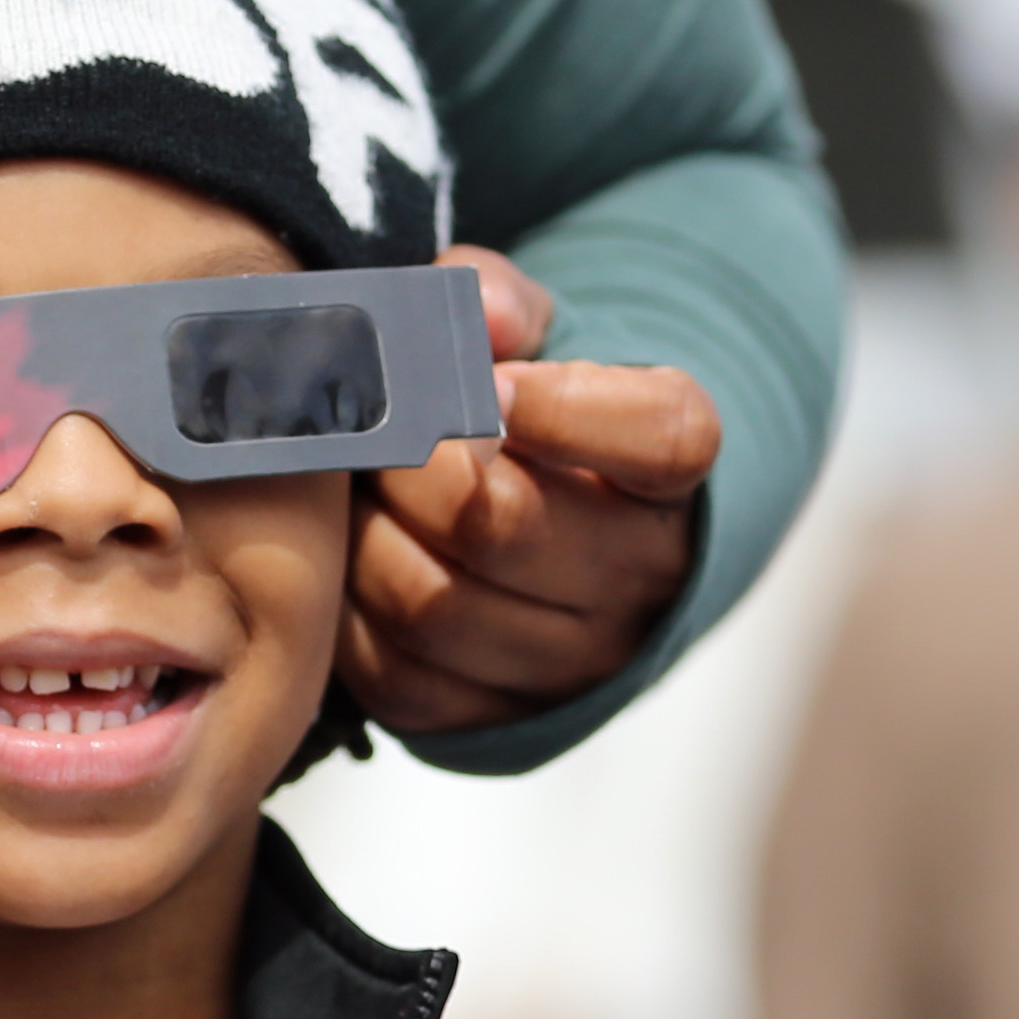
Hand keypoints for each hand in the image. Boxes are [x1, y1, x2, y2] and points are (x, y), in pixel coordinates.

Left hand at [338, 250, 718, 734]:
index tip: (493, 383)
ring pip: (433, 606)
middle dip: (409, 466)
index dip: (568, 410)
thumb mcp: (518, 331)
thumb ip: (492, 300)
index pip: (661, 439)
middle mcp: (642, 575)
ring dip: (364, 538)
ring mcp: (576, 660)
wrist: (531, 514)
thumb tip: (485, 321)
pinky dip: (349, 615)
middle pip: (502, 524)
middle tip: (372, 432)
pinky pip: (396, 674)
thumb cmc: (517, 405)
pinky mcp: (498, 718)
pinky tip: (352, 561)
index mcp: (669, 466)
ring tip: (356, 494)